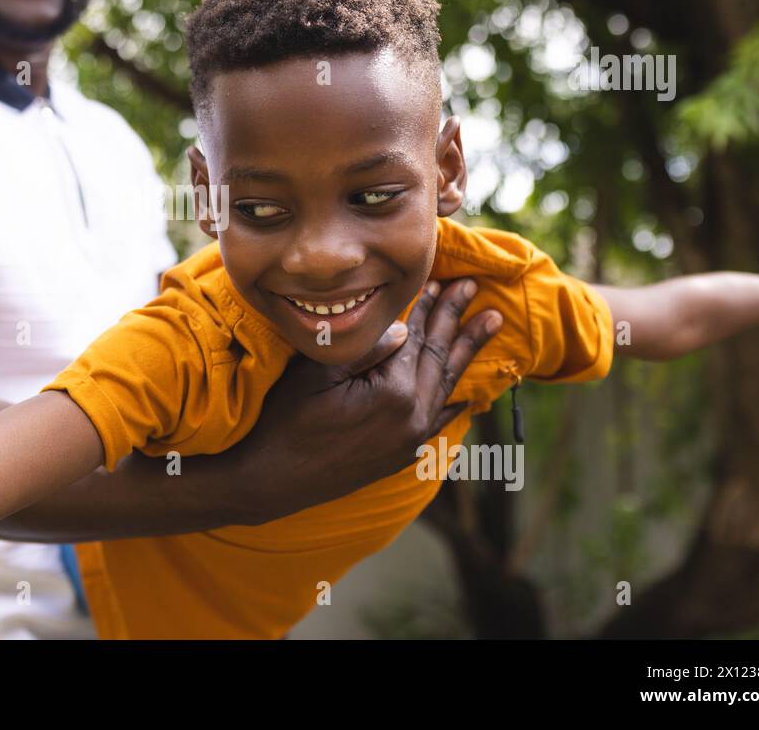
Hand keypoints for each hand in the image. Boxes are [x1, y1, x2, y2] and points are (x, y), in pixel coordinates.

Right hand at [230, 278, 501, 524]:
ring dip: (464, 352)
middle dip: (456, 320)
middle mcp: (412, 419)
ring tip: (487, 324)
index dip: (429, 305)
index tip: (444, 277)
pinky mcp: (401, 455)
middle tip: (476, 288)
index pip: (418, 338)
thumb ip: (366, 348)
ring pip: (445, 387)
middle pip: (439, 358)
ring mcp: (410, 441)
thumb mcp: (316, 373)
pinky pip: (438, 422)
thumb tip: (402, 329)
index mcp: (394, 394)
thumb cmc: (284, 421)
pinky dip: (453, 403)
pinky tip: (466, 395)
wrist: (271, 481)